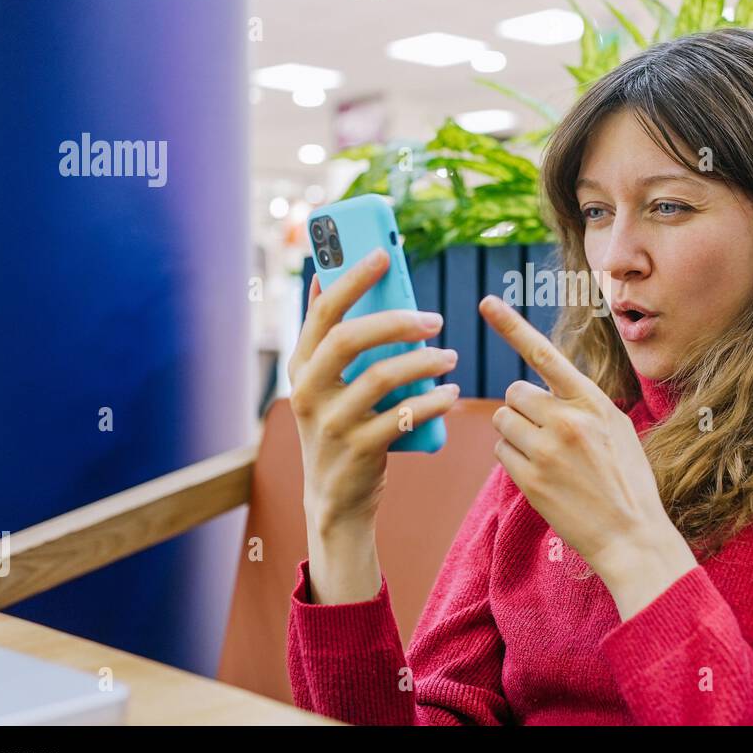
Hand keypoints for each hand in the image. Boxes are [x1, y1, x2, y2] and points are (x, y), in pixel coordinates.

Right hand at [289, 248, 460, 534]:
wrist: (335, 499)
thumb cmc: (341, 427)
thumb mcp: (325, 384)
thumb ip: (331, 338)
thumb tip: (330, 275)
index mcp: (301, 366)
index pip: (322, 311)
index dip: (352, 278)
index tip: (382, 253)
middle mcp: (307, 390)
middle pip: (349, 338)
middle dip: (395, 320)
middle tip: (434, 319)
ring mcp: (331, 422)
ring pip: (380, 376)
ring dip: (424, 362)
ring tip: (450, 357)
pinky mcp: (358, 450)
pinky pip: (402, 416)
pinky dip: (432, 401)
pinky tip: (451, 394)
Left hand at [477, 295, 694, 613]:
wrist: (632, 535)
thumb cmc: (627, 480)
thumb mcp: (617, 429)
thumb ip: (582, 403)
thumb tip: (544, 388)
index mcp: (593, 402)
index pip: (545, 354)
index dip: (512, 325)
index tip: (486, 302)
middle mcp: (568, 421)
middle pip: (515, 392)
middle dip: (523, 408)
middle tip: (546, 432)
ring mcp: (547, 451)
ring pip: (503, 420)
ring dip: (516, 432)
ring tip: (546, 454)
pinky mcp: (531, 480)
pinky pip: (501, 452)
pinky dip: (513, 458)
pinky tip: (540, 473)